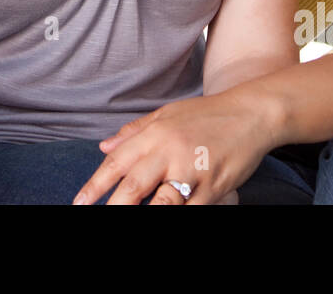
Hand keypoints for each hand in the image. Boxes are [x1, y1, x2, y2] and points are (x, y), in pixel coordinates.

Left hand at [74, 88, 270, 204]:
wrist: (252, 113)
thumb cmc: (207, 115)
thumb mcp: (167, 115)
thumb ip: (134, 131)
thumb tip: (103, 146)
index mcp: (155, 134)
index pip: (117, 162)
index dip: (95, 185)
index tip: (80, 202)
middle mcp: (170, 152)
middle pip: (133, 186)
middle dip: (113, 207)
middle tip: (94, 217)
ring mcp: (193, 171)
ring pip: (161, 203)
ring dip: (143, 214)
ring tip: (127, 218)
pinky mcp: (214, 187)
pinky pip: (191, 210)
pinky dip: (178, 215)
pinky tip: (169, 216)